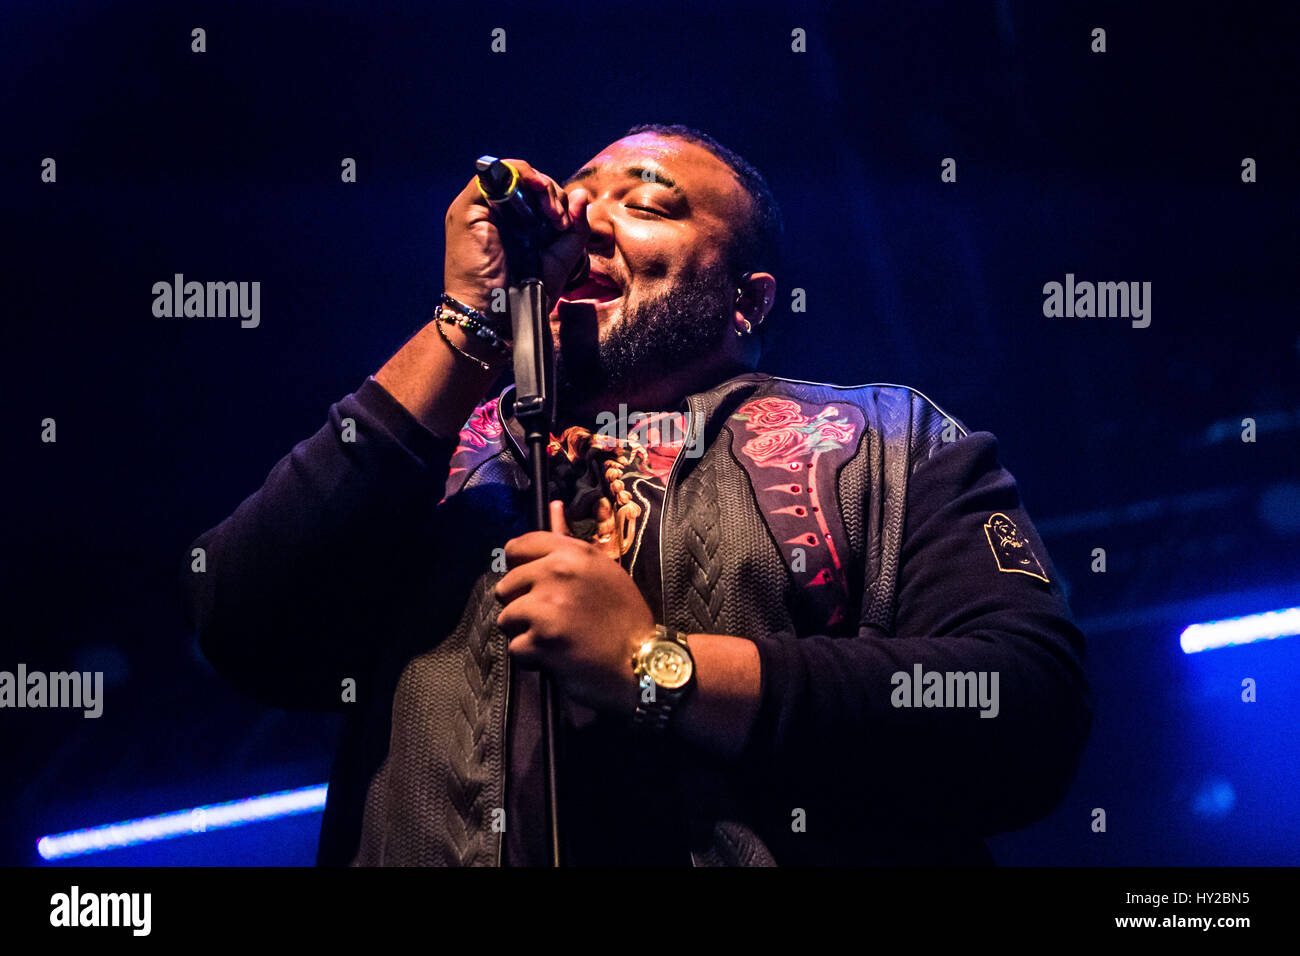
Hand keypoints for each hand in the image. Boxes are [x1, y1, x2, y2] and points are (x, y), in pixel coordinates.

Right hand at [443, 159, 591, 314]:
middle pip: (529, 183)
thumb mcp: (559, 259)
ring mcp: (480, 208)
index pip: (537, 195)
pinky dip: (523, 176)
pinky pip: (497, 173)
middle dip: (553, 196)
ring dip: (543, 188)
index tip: (565, 224)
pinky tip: (540, 196)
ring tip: (553, 217)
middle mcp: (495, 213)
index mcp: (514, 224)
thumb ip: (574, 229)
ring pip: (516, 174)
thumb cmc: (522, 295)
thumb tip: (581, 195)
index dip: (556, 200)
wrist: (493, 317)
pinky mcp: (469, 207)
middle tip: (561, 222)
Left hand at [495, 502, 654, 715]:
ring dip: (525, 632)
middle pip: (505, 586)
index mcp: (572, 553)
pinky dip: (532, 657)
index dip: (518, 567)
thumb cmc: (623, 614)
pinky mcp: (542, 640)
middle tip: (550, 617)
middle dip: (521, 605)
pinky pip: (516, 647)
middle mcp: (557, 573)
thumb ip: (570, 541)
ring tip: (554, 637)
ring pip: (507, 618)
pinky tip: (556, 656)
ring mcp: (548, 607)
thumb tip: (554, 504)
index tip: (530, 583)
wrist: (640, 660)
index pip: (517, 547)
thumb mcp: (602, 569)